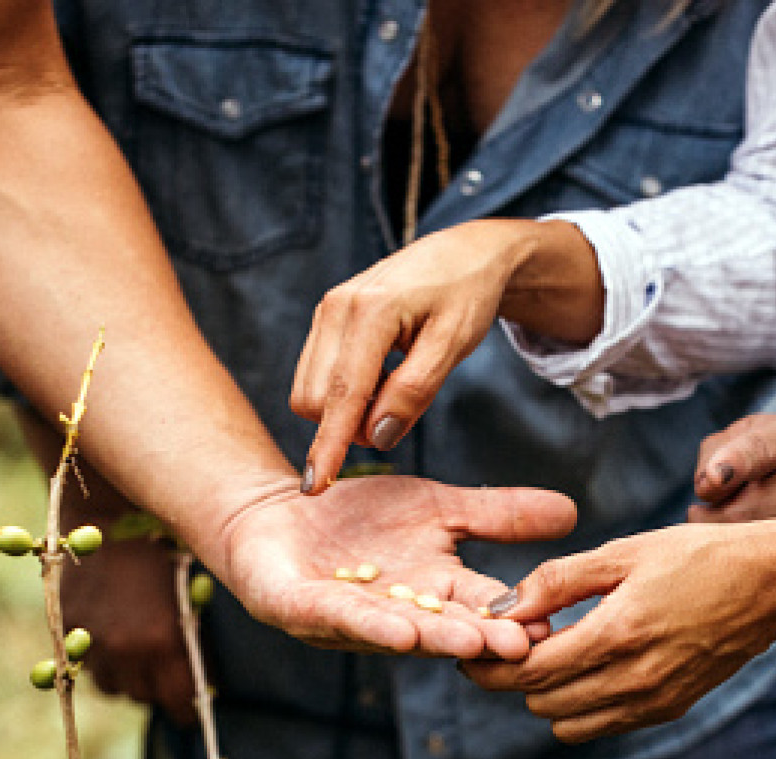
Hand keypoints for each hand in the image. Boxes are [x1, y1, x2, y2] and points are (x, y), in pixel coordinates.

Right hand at [62, 536, 196, 723]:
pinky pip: (86, 664)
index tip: (193, 703)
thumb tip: (200, 674)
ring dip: (129, 677)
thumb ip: (188, 637)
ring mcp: (92, 643)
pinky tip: (113, 636)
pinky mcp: (66, 631)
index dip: (188, 706)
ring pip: (114, 686)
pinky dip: (102, 659)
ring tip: (139, 652)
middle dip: (159, 687)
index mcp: (162, 642)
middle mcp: (126, 651)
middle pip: (146, 697)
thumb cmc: (160, 547)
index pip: (179, 703)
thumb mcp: (186, 593)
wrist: (105, 513)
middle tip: (169, 670)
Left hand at [212, 475, 577, 659]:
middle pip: (447, 630)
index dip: (515, 618)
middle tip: (525, 649)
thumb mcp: (439, 508)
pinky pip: (341, 618)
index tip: (555, 627)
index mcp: (437, 592)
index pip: (483, 608)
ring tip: (473, 647)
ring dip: (435, 642)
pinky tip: (400, 633)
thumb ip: (497, 514)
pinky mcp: (305, 608)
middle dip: (483, 640)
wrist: (277, 511)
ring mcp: (353, 616)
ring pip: (400, 632)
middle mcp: (401, 613)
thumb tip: (572, 512)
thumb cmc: (361, 516)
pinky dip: (371, 626)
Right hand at [290, 219, 602, 492]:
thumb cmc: (465, 296)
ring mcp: (325, 312)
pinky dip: (346, 392)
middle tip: (401, 409)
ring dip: (347, 409)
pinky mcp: (325, 319)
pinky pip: (317, 376)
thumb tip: (375, 436)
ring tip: (395, 385)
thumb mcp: (454, 344)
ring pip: (310, 391)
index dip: (328, 445)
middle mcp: (336, 308)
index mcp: (370, 312)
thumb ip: (415, 391)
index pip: (341, 393)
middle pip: (315, 400)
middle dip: (349, 425)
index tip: (314, 487)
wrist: (461, 253)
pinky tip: (381, 375)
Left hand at [464, 520, 775, 741]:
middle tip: (514, 640)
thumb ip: (559, 580)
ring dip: (546, 694)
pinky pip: (600, 725)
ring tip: (552, 652)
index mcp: (618, 633)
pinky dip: (580, 705)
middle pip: (539, 702)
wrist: (771, 585)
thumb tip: (503, 604)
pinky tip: (586, 665)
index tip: (474, 644)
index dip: (490, 662)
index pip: (528, 671)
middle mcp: (634, 678)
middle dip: (514, 676)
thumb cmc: (697, 556)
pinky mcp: (668, 709)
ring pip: (566, 723)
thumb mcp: (624, 552)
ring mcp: (653, 700)